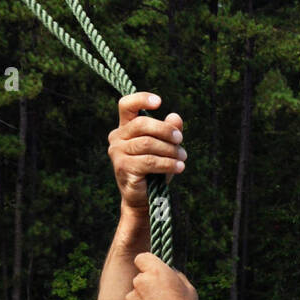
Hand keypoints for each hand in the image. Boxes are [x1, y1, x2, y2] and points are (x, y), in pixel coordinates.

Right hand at [108, 92, 186, 212]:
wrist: (143, 200)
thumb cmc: (154, 172)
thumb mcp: (164, 148)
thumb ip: (169, 132)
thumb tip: (176, 117)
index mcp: (125, 128)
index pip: (126, 105)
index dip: (141, 99)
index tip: (159, 102)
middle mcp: (117, 138)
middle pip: (141, 124)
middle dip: (164, 130)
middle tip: (180, 139)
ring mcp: (117, 153)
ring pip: (147, 144)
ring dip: (169, 150)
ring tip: (183, 157)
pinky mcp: (123, 168)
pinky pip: (149, 161)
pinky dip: (167, 163)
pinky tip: (179, 167)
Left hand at [124, 254, 198, 299]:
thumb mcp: (188, 289)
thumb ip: (174, 276)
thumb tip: (169, 274)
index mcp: (155, 271)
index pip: (142, 258)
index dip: (147, 265)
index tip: (153, 272)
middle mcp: (139, 282)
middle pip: (139, 278)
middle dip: (147, 285)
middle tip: (162, 297)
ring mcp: (131, 299)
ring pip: (135, 296)